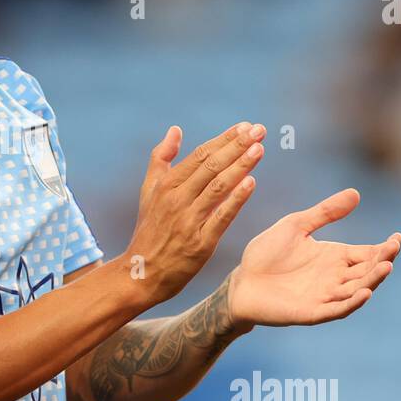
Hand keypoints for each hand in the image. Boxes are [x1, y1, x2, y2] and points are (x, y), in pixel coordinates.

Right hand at [124, 120, 266, 305]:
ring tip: (259, 149)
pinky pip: (221, 217)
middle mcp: (177, 199)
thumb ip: (161, 158)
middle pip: (211, 166)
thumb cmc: (149, 230)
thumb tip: (175, 130)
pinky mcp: (200, 243)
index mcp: (167, 185)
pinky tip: (251, 183)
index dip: (224, 139)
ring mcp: (188, 221)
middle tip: (259, 130)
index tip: (246, 126)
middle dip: (237, 146)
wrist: (140, 273)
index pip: (200, 155)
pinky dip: (236, 199)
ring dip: (240, 166)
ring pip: (218, 187)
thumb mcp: (148, 191)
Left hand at [228, 188, 400, 326]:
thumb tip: (356, 193)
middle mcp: (335, 278)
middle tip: (393, 250)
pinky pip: (337, 309)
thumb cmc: (266, 253)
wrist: (240, 281)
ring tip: (385, 267)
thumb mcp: (296, 225)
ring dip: (373, 281)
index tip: (397, 238)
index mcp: (335, 257)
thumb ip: (325, 213)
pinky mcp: (312, 312)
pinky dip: (352, 303)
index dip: (385, 248)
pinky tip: (364, 293)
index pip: (368, 254)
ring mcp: (325, 296)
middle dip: (382, 262)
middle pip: (367, 272)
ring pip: (357, 290)